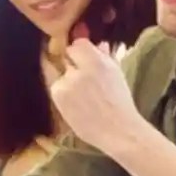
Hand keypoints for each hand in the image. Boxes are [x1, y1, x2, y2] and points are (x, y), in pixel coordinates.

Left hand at [49, 39, 142, 155]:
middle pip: (67, 55)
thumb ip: (106, 56)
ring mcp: (66, 83)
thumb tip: (99, 44)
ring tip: (81, 94)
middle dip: (73, 63)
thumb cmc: (120, 102)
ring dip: (66, 78)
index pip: (78, 44)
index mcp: (96, 62)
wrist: (117, 131)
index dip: (81, 51)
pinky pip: (56, 86)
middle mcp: (79, 70)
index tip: (84, 59)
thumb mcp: (117, 74)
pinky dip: (62, 92)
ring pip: (60, 71)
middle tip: (82, 77)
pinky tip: (75, 103)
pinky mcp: (57, 97)